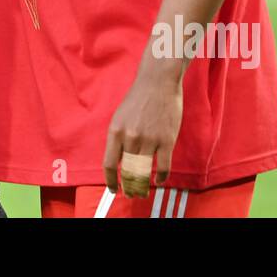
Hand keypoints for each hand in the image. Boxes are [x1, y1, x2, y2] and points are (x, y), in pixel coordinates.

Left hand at [102, 67, 183, 197]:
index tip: (113, 189)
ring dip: (143, 186)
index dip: (110, 180)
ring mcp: (149, 140)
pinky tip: (159, 180)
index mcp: (115, 131)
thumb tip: (118, 162)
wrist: (158, 82)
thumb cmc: (139, 99)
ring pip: (144, 172)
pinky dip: (161, 177)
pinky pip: (164, 167)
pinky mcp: (167, 140)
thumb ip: (118, 139)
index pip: (109, 164)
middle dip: (129, 187)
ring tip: (143, 191)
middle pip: (127, 172)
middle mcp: (130, 137)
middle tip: (131, 193)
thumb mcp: (120, 117)